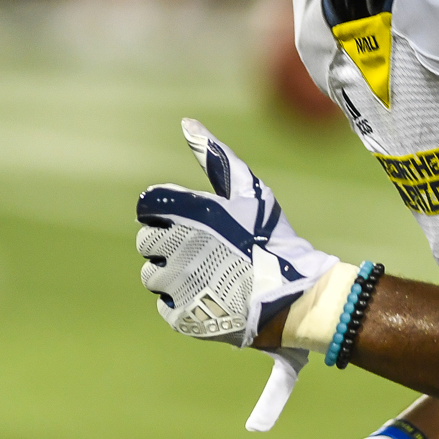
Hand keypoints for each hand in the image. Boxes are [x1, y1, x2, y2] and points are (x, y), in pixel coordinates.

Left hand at [135, 118, 339, 428]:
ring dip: (175, 274)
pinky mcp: (177, 315)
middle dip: (171, 244)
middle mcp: (173, 247)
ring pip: (153, 275)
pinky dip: (184, 302)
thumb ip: (214, 156)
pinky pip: (166, 305)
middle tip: (207, 251)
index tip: (192, 222)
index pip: (148, 206)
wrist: (290, 294)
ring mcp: (173, 285)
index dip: (169, 213)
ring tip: (211, 275)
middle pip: (147, 241)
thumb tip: (186, 123)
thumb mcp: (247, 190)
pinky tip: (212, 296)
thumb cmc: (269, 237)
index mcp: (185, 213)